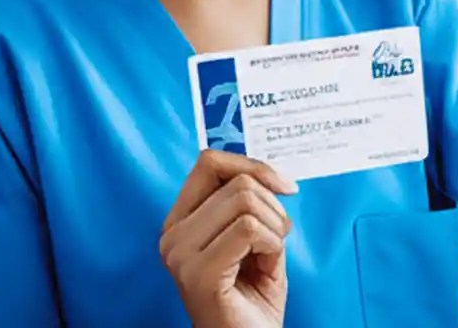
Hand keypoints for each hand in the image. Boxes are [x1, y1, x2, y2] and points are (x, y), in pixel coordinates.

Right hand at [159, 150, 297, 327]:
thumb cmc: (253, 296)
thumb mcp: (255, 238)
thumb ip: (251, 203)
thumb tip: (268, 172)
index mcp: (182, 221)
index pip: (210, 163)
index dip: (254, 166)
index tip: (285, 187)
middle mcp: (173, 236)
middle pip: (239, 183)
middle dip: (274, 208)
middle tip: (274, 241)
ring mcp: (181, 255)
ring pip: (246, 201)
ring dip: (275, 228)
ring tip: (266, 257)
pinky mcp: (198, 273)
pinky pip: (249, 229)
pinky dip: (272, 245)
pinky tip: (264, 267)